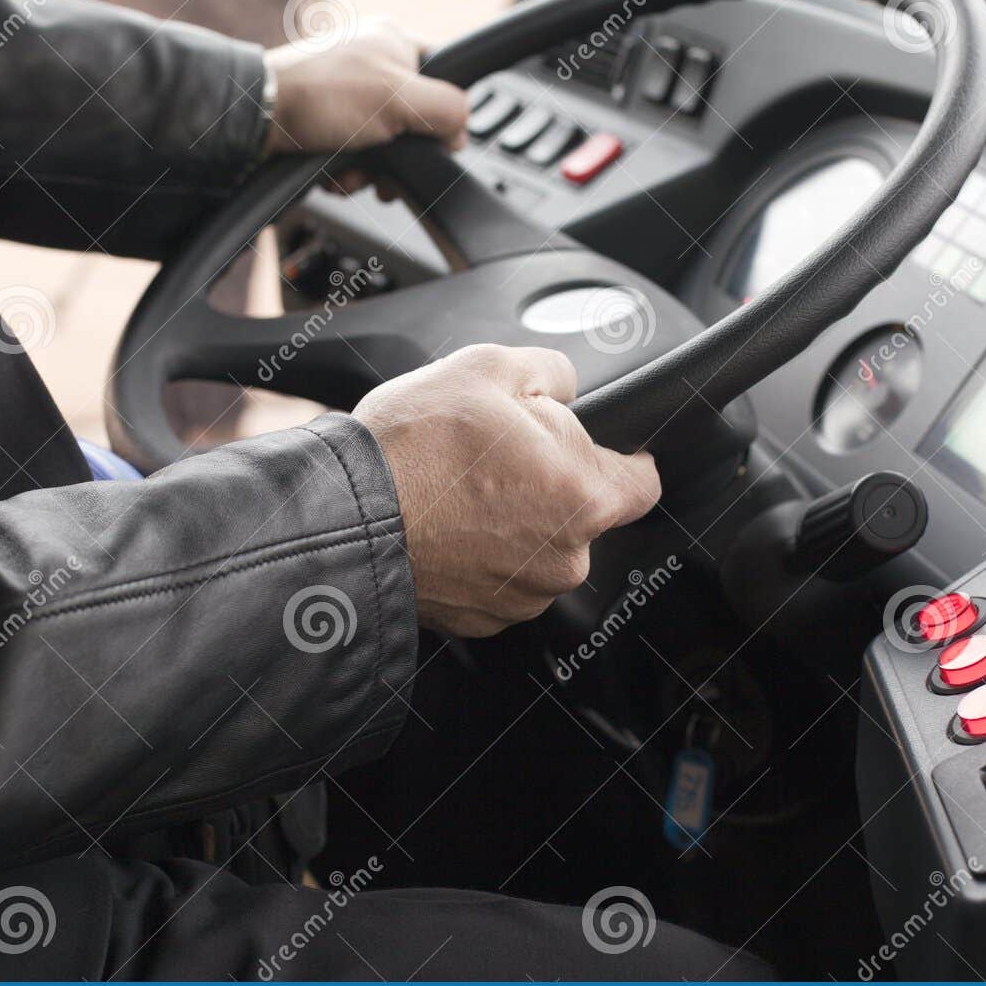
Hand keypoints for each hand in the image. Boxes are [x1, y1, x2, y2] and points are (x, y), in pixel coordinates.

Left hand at [264, 20, 469, 165]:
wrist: (255, 120)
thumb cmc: (318, 96)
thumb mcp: (400, 99)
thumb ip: (446, 109)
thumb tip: (461, 131)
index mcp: (395, 43)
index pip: (443, 80)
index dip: (442, 119)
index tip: (433, 142)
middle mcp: (372, 66)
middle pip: (413, 125)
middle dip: (399, 158)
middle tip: (385, 168)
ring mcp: (347, 97)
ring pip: (384, 148)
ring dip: (370, 173)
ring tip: (352, 173)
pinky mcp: (325, 123)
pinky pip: (354, 157)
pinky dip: (346, 174)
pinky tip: (334, 174)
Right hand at [353, 345, 661, 637]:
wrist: (341, 519)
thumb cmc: (410, 449)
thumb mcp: (488, 366)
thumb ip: (554, 373)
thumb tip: (567, 386)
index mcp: (584, 496)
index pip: (644, 482)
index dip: (624, 456)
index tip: (598, 447)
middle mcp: (565, 559)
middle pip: (584, 513)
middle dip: (552, 482)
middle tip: (496, 455)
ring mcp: (524, 596)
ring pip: (540, 548)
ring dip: (514, 520)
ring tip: (461, 490)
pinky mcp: (484, 619)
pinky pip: (501, 577)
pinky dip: (481, 553)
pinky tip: (446, 523)